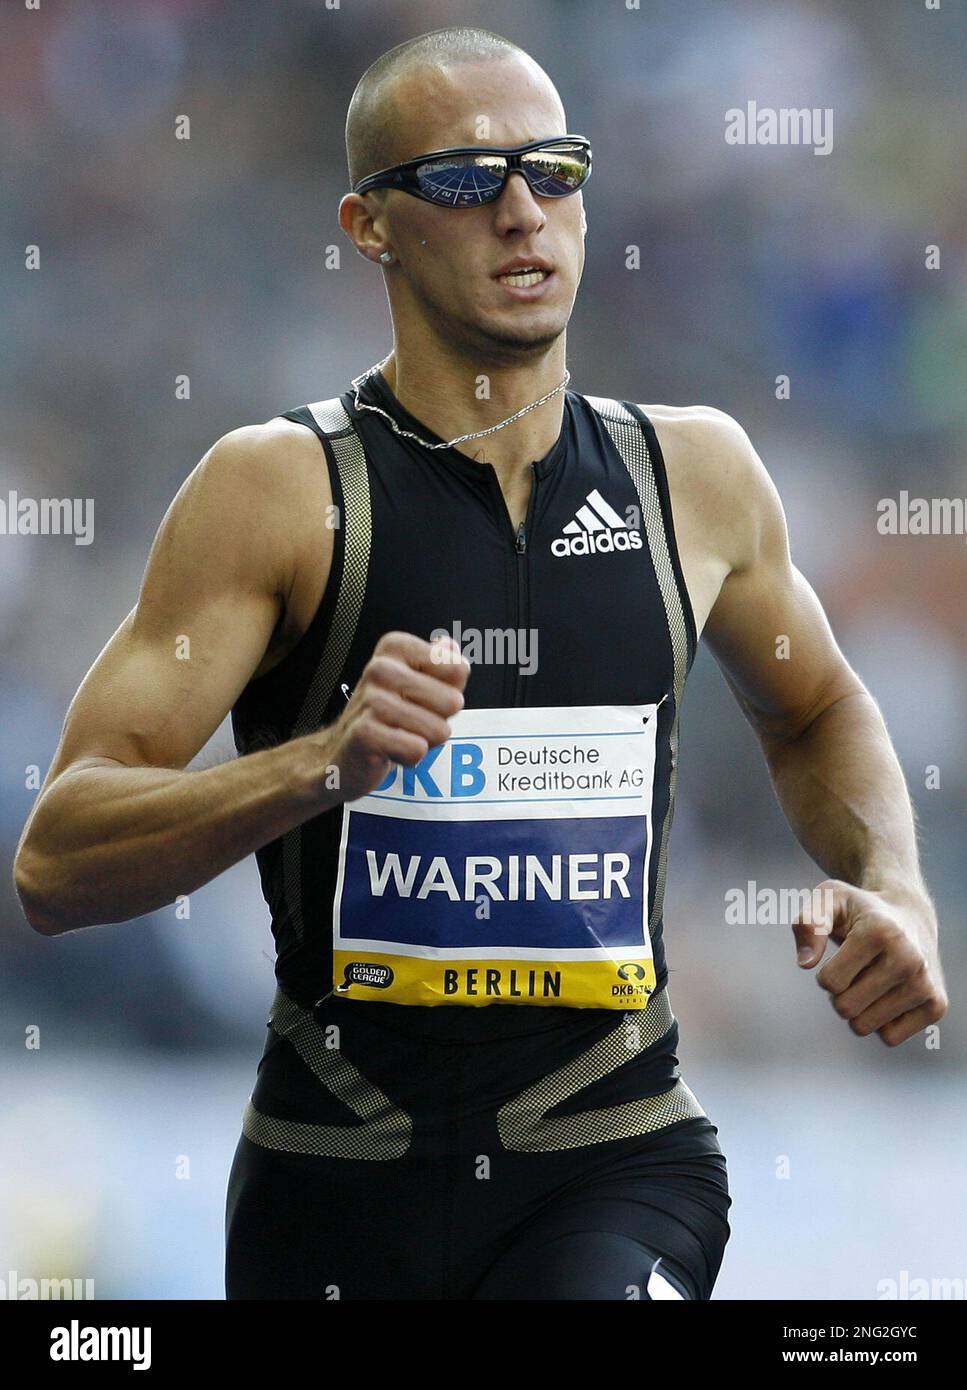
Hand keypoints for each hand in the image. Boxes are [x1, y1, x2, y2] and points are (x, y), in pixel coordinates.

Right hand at [317, 630, 468, 804]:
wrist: (342, 753)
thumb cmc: (388, 716)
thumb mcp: (420, 683)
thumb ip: (443, 664)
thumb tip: (449, 646)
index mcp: (395, 648)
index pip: (458, 670)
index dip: (449, 692)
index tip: (421, 698)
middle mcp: (381, 668)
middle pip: (453, 701)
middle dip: (439, 721)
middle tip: (410, 722)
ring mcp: (371, 700)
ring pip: (439, 730)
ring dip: (425, 741)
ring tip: (398, 735)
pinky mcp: (365, 732)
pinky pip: (417, 750)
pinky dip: (409, 758)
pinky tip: (388, 750)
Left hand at [792, 879, 947, 1045]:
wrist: (910, 917)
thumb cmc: (861, 912)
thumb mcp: (829, 901)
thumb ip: (808, 924)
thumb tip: (805, 963)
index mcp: (881, 932)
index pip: (830, 982)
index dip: (825, 974)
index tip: (841, 958)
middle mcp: (909, 959)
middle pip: (845, 1008)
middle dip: (840, 994)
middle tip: (857, 971)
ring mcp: (926, 984)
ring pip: (865, 1026)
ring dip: (859, 1008)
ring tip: (873, 980)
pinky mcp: (937, 1006)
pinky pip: (889, 1038)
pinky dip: (881, 1022)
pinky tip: (889, 994)